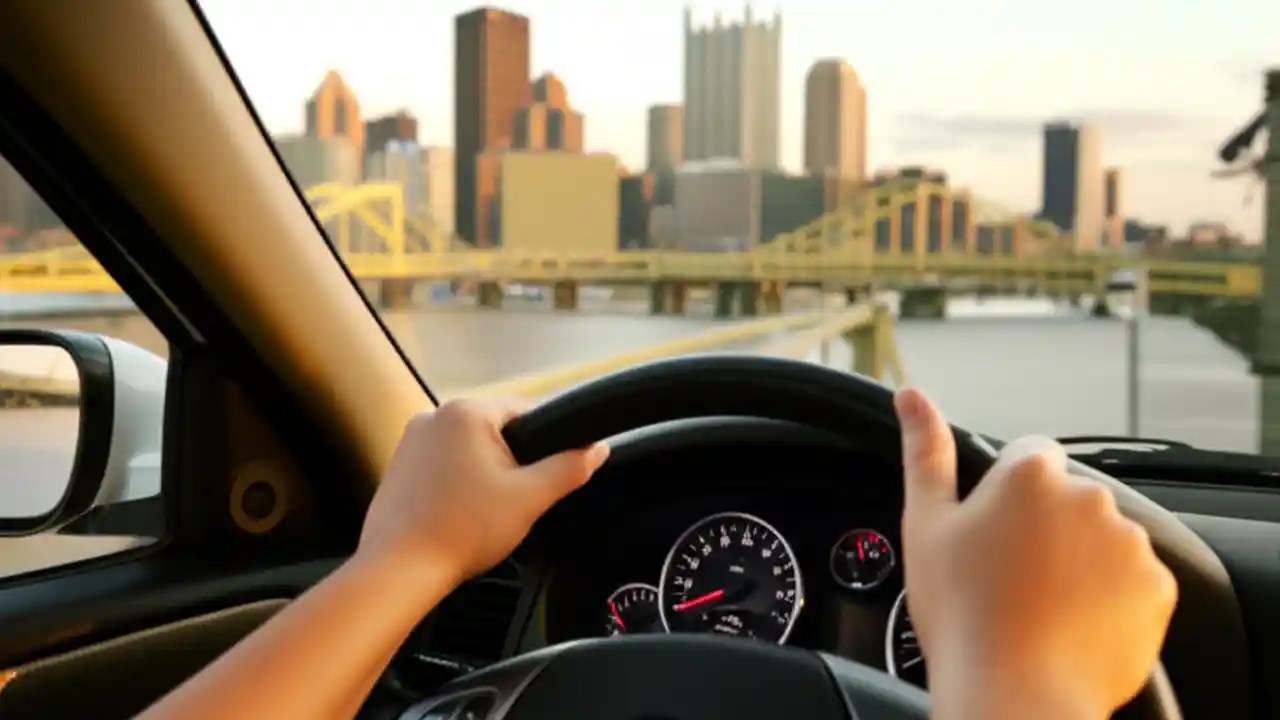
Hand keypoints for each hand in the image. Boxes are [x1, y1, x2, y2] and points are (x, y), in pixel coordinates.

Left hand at [358, 397, 608, 586]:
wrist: (400, 569)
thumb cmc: (464, 530)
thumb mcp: (530, 499)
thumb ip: (569, 468)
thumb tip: (597, 449)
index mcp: (467, 411)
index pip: (525, 411)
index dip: (543, 445)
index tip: (541, 479)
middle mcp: (434, 416)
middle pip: (495, 431)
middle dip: (510, 462)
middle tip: (512, 502)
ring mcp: (410, 440)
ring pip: (468, 449)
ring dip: (483, 473)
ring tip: (483, 512)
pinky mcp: (398, 465)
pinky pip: (442, 464)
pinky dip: (456, 483)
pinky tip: (458, 514)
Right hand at [894, 388, 1176, 718]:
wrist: (1015, 693)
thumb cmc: (961, 612)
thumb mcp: (926, 525)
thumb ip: (925, 451)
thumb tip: (911, 394)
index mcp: (1029, 475)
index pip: (1027, 456)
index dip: (1006, 494)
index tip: (992, 534)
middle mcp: (1087, 497)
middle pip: (1065, 497)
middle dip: (1044, 526)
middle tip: (1009, 576)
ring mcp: (1128, 542)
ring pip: (1099, 538)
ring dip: (1077, 560)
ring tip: (1039, 605)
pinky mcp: (1156, 587)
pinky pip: (1132, 579)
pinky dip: (1109, 596)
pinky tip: (1071, 623)